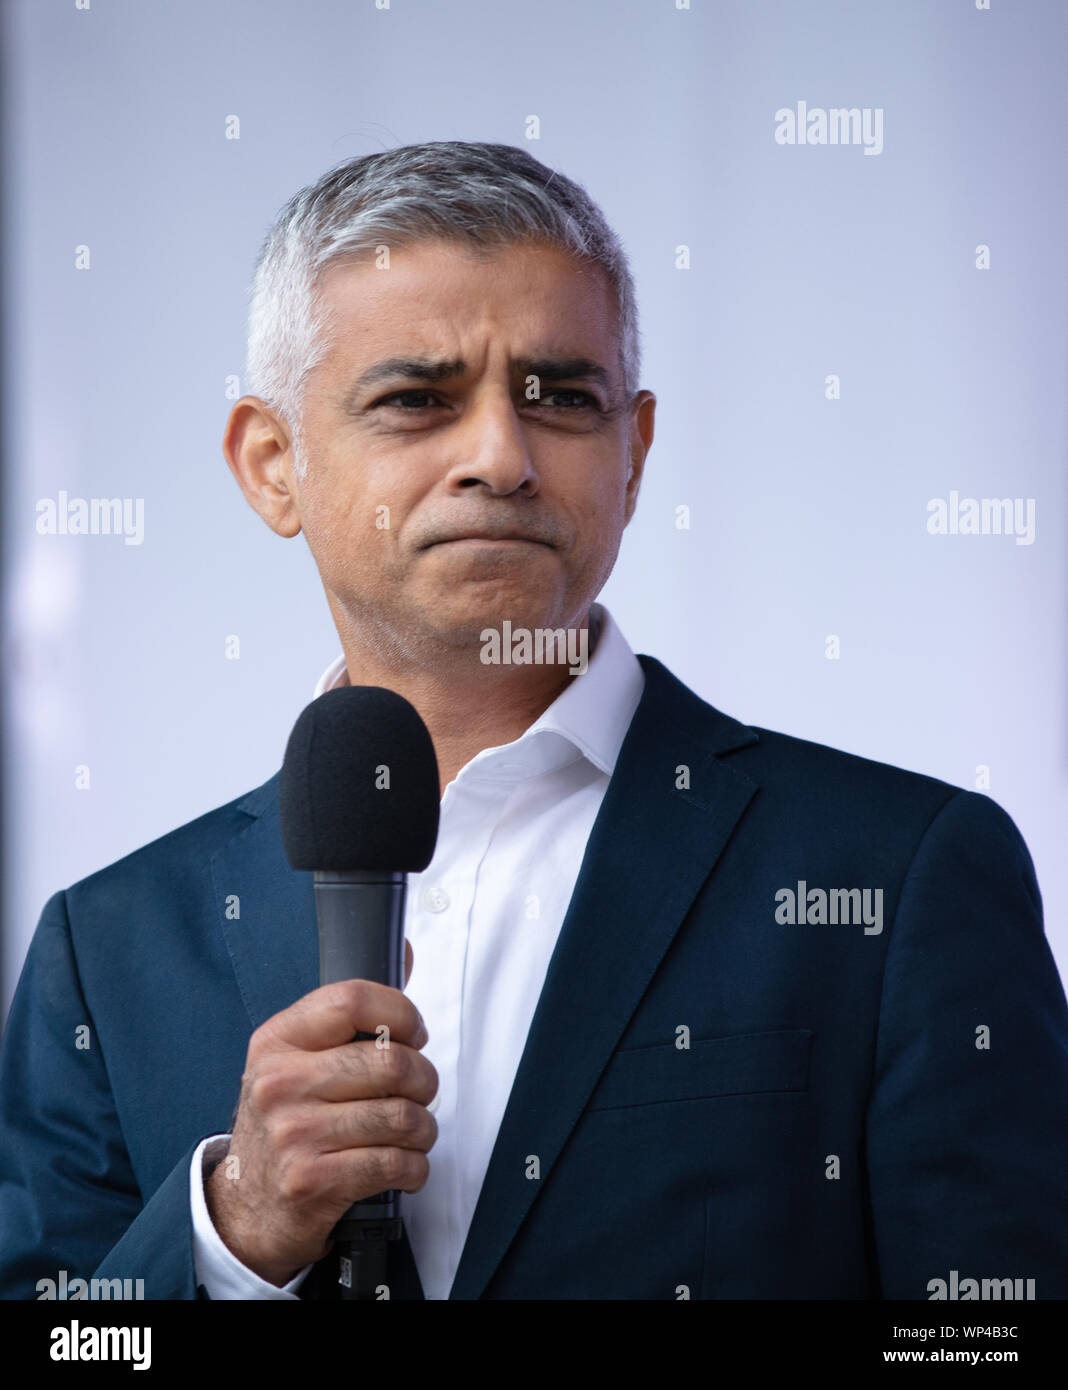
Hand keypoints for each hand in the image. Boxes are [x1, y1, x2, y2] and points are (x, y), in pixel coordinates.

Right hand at [205, 939, 436, 1285]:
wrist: (245, 1205)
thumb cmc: (287, 1120)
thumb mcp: (298, 1057)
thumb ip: (350, 1011)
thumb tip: (402, 951)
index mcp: (277, 1040)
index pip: (352, 999)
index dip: (401, 1012)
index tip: (414, 1033)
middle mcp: (279, 1082)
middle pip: (391, 1061)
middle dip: (424, 1078)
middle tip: (419, 1090)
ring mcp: (292, 1133)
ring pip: (402, 1116)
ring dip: (423, 1128)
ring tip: (413, 1132)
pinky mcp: (310, 1180)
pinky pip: (395, 1163)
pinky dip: (414, 1166)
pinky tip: (404, 1164)